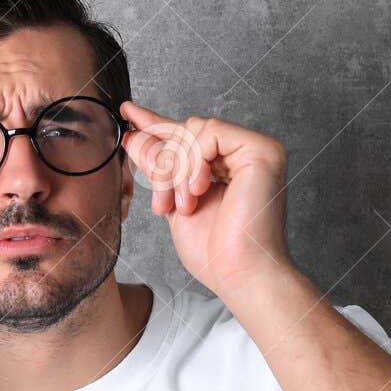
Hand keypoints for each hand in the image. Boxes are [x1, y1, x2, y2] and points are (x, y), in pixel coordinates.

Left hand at [120, 101, 293, 301]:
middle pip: (185, 131)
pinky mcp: (262, 150)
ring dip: (177, 169)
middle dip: (163, 164)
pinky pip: (209, 132)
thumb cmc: (214, 252)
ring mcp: (256, 149)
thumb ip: (158, 168)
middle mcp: (245, 152)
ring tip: (185, 205)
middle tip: (163, 204)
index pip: (187, 135)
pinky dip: (193, 162)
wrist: (239, 276)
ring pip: (193, 130)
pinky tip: (199, 191)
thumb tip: (133, 134)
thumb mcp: (173, 201)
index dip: (155, 124)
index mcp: (228, 164)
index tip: (127, 114)